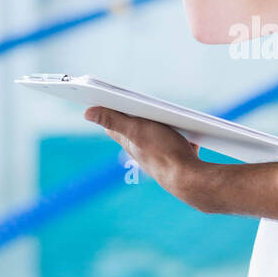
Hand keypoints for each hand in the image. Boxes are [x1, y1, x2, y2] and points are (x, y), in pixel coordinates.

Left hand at [84, 107, 202, 203]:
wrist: (189, 178)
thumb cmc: (162, 152)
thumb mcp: (136, 130)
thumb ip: (113, 120)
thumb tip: (87, 113)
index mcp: (129, 142)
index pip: (114, 125)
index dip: (111, 111)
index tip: (109, 98)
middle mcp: (142, 150)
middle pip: (137, 128)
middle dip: (140, 116)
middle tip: (142, 102)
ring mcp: (161, 155)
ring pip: (161, 135)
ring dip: (165, 125)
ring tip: (170, 114)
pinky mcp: (179, 157)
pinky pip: (181, 142)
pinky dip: (185, 137)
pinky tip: (190, 134)